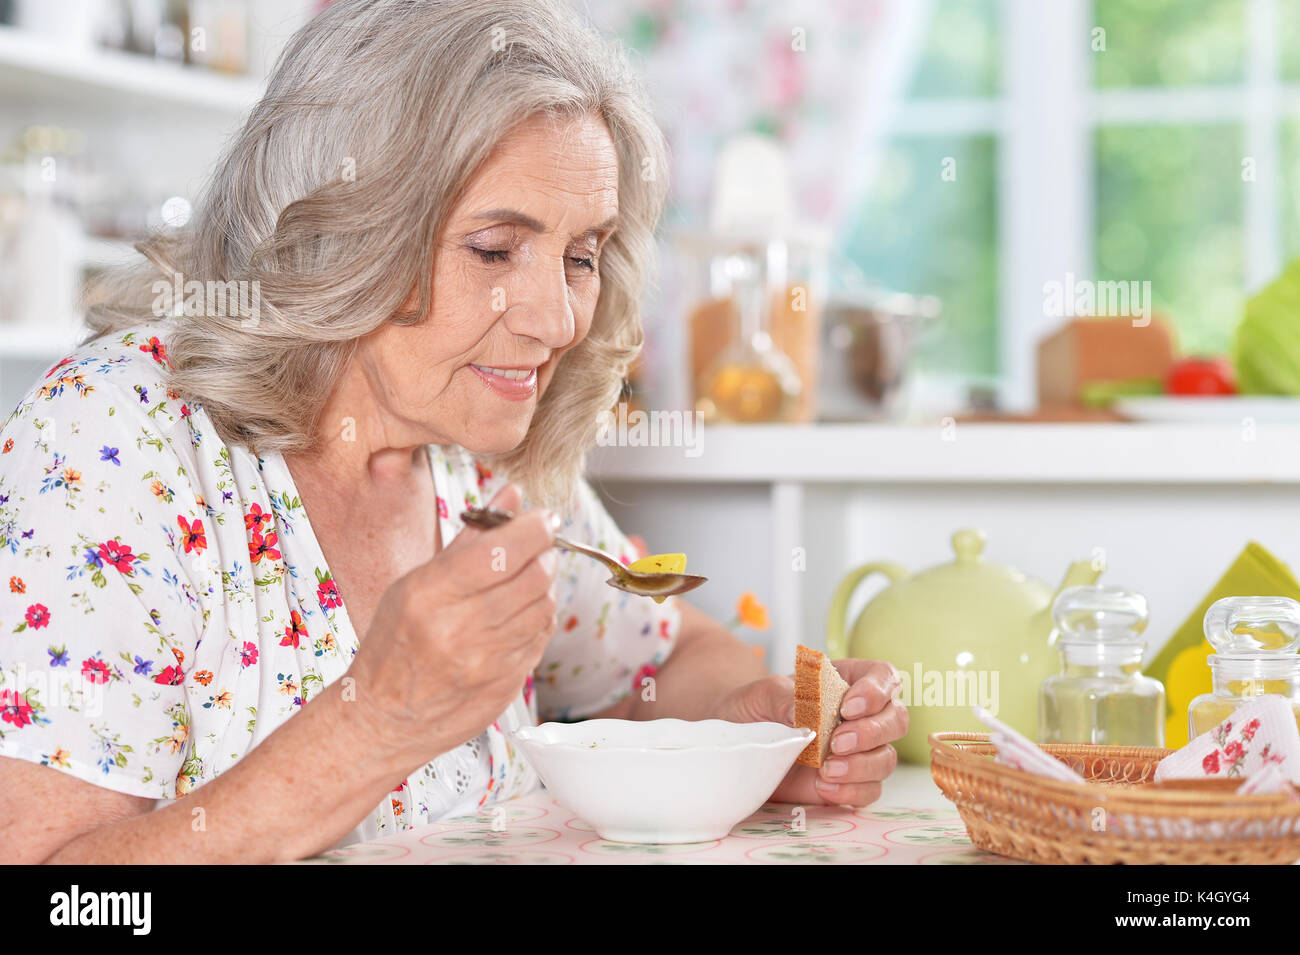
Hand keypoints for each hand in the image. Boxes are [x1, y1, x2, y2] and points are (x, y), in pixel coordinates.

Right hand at [345, 483, 558, 775]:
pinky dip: (538, 617)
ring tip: (525, 580)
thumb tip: (512, 497)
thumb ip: (470, 537)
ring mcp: (486, 662)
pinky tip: (519, 614)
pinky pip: (541, 637)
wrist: (385, 718)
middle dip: (545, 553)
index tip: (545, 518)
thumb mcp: (416, 583)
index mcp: (430, 595)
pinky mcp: (505, 685)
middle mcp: (459, 629)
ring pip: (545, 606)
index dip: (535, 528)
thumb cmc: (394, 644)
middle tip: (538, 547)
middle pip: (534, 576)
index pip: (502, 550)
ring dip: (545, 585)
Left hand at [714, 659, 906, 806]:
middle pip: (896, 719)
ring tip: (826, 770)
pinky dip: (852, 791)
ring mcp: (860, 751)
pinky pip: (869, 790)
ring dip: (862, 766)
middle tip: (837, 742)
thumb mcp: (761, 695)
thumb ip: (781, 697)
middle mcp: (862, 716)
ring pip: (886, 758)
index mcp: (848, 681)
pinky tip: (824, 787)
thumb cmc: (756, 709)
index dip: (876, 691)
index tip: (849, 707)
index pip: (883, 677)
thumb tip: (803, 713)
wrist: (742, 744)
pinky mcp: (850, 782)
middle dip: (872, 732)